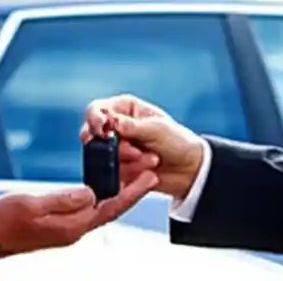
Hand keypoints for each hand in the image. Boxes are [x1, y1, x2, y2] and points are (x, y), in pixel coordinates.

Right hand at [0, 170, 157, 257]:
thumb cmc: (7, 220)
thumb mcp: (34, 205)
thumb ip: (63, 200)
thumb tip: (90, 193)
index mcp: (73, 226)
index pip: (111, 207)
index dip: (133, 192)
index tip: (151, 177)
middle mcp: (75, 228)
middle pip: (112, 206)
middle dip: (133, 188)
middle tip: (150, 168)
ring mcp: (69, 227)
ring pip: (103, 206)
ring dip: (120, 189)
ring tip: (135, 171)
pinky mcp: (62, 224)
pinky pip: (90, 207)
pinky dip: (103, 193)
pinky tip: (104, 183)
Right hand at [80, 94, 204, 199]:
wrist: (189, 170)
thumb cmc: (177, 141)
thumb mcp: (158, 130)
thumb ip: (134, 127)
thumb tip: (113, 123)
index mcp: (124, 108)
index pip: (98, 109)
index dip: (94, 118)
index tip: (100, 129)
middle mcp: (116, 127)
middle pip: (93, 133)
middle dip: (112, 145)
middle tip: (132, 151)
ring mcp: (116, 149)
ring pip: (104, 156)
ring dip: (129, 160)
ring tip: (152, 159)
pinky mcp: (118, 168)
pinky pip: (112, 172)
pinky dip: (131, 172)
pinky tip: (148, 170)